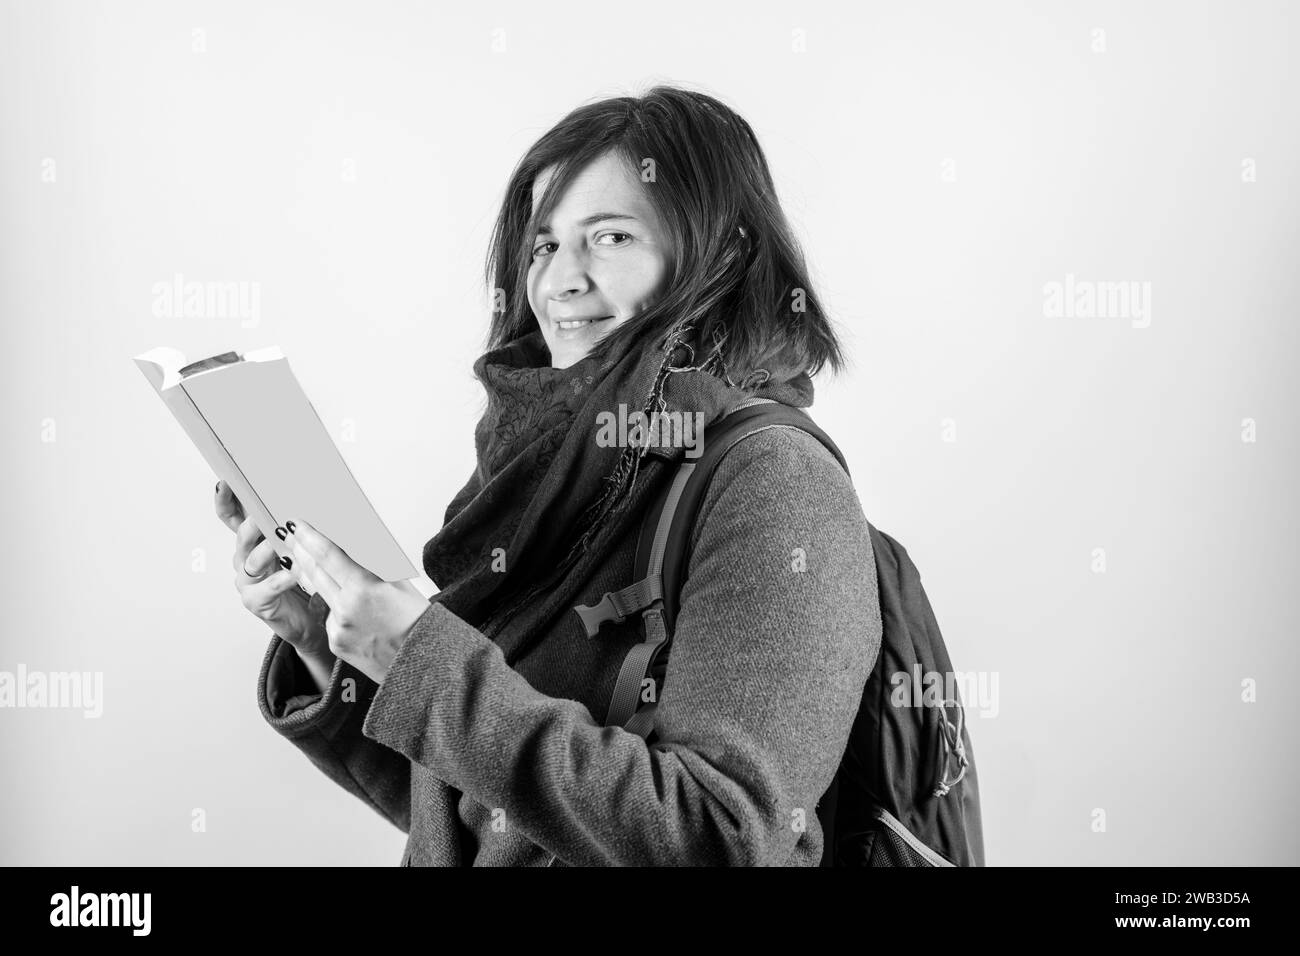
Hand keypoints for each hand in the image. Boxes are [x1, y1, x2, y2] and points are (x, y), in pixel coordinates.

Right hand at [214, 481, 329, 659]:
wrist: (308, 620)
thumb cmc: (302, 581)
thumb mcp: (297, 549)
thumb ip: (293, 529)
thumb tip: (301, 502)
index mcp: (252, 543)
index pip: (233, 519)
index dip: (226, 502)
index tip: (224, 484)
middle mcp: (245, 560)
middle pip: (241, 538)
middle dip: (250, 527)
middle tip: (260, 518)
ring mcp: (248, 581)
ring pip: (251, 562)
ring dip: (266, 552)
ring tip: (280, 546)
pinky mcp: (256, 601)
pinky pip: (266, 588)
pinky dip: (280, 579)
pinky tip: (293, 573)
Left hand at [279, 517, 429, 684]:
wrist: (421, 662)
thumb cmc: (416, 620)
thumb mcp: (400, 584)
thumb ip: (374, 564)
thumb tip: (355, 543)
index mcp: (365, 588)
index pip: (328, 555)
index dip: (309, 537)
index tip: (297, 524)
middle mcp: (347, 607)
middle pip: (315, 571)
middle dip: (302, 551)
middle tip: (291, 535)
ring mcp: (338, 627)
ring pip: (320, 594)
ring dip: (310, 574)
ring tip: (304, 558)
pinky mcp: (336, 642)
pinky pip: (330, 617)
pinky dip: (334, 607)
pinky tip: (347, 607)